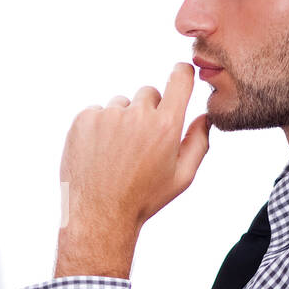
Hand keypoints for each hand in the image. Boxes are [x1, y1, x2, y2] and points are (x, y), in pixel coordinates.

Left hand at [56, 62, 209, 276]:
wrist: (99, 214)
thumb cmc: (143, 198)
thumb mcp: (181, 177)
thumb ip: (199, 142)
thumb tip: (205, 116)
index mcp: (166, 126)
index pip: (180, 78)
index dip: (182, 73)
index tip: (181, 74)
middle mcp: (137, 114)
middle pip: (148, 94)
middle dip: (149, 112)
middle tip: (140, 145)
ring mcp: (108, 115)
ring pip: (121, 104)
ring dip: (122, 121)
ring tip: (117, 154)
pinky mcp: (84, 119)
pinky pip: (97, 112)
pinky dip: (99, 127)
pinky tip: (99, 153)